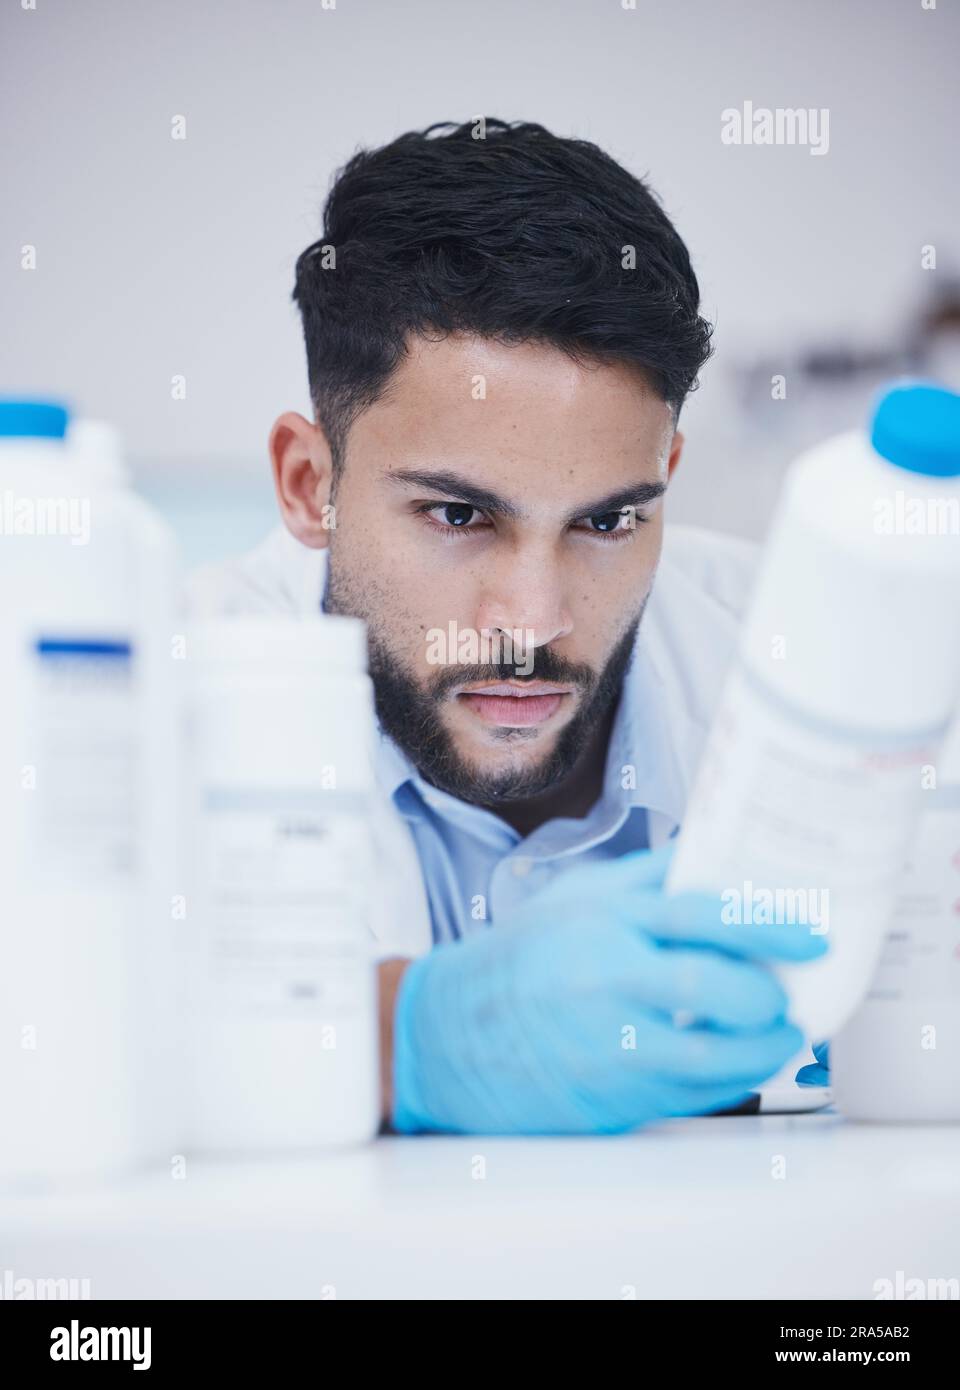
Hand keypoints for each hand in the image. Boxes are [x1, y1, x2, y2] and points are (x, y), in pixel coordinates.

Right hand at [392, 844, 828, 1133]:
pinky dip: (729, 1083)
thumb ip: (646, 878)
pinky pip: (688, 1096)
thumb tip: (718, 857)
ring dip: (761, 1048)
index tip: (811, 935)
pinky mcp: (605, 1096)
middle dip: (765, 995)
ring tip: (780, 1035)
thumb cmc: (520, 959)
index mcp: (601, 919)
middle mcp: (603, 977)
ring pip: (708, 1055)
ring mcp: (603, 1043)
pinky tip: (741, 1066)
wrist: (448, 1034)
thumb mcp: (575, 897)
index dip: (765, 924)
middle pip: (709, 987)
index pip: (697, 913)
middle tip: (786, 994)